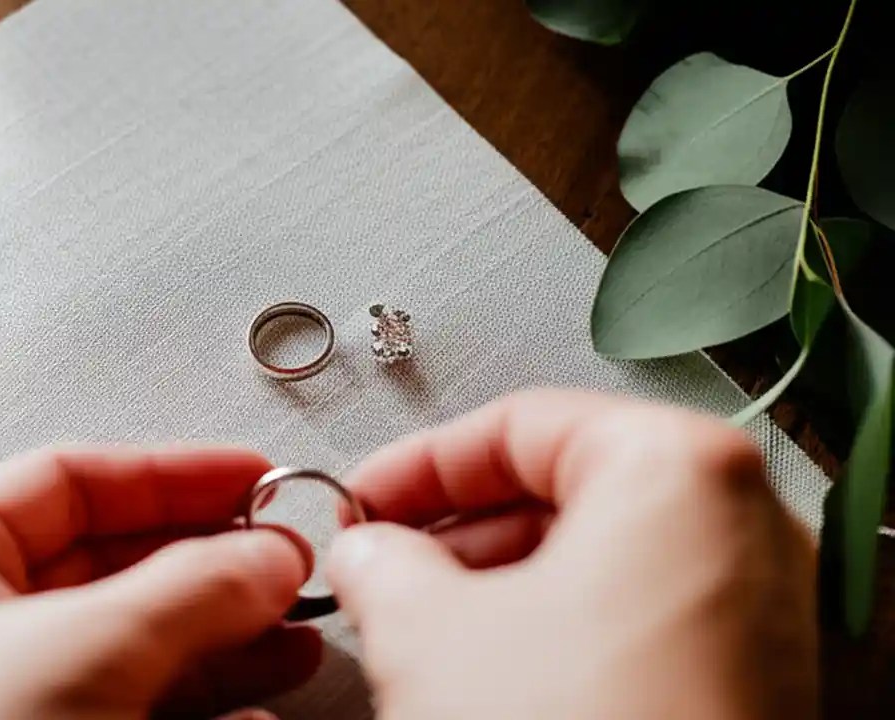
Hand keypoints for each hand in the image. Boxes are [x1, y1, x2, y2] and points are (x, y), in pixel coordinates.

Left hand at [0, 447, 320, 719]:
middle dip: (212, 566)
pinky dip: (197, 710)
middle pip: (112, 562)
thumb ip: (188, 589)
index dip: (175, 475)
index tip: (256, 480)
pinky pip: (125, 711)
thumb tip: (265, 557)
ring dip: (220, 639)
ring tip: (293, 634)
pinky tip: (253, 711)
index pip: (72, 480)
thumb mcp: (81, 651)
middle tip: (285, 564)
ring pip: (130, 644)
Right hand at [326, 389, 817, 719]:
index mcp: (677, 470)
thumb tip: (369, 552)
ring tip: (424, 630)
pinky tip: (493, 675)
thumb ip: (382, 561)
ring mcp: (756, 608)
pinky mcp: (748, 679)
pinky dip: (555, 631)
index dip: (420, 462)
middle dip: (456, 532)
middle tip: (385, 566)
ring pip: (597, 559)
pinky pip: (634, 620)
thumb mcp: (431, 632)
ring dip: (497, 586)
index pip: (521, 423)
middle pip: (564, 489)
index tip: (367, 499)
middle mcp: (741, 527)